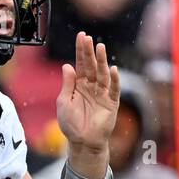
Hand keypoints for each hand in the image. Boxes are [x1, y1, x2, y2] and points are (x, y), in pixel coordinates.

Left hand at [57, 31, 118, 171]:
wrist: (82, 142)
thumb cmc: (71, 124)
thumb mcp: (64, 102)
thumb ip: (67, 84)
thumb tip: (67, 65)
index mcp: (79, 85)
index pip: (80, 64)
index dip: (81, 51)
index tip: (81, 36)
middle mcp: (92, 86)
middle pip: (91, 66)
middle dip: (89, 52)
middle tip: (88, 38)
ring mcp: (102, 94)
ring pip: (103, 74)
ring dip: (102, 61)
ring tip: (100, 47)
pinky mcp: (111, 104)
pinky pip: (114, 90)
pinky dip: (114, 80)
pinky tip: (113, 69)